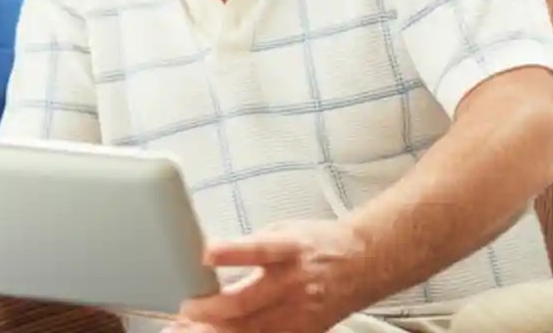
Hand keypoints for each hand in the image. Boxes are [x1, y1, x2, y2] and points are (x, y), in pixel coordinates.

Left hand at [176, 220, 368, 332]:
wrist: (365, 262)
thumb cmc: (316, 243)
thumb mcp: (283, 230)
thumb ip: (251, 245)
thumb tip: (208, 256)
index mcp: (289, 249)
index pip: (258, 250)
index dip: (231, 252)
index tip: (206, 254)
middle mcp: (294, 283)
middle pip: (248, 302)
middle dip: (212, 309)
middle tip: (187, 309)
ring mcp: (300, 312)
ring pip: (254, 330)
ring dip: (220, 331)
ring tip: (189, 330)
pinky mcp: (306, 331)